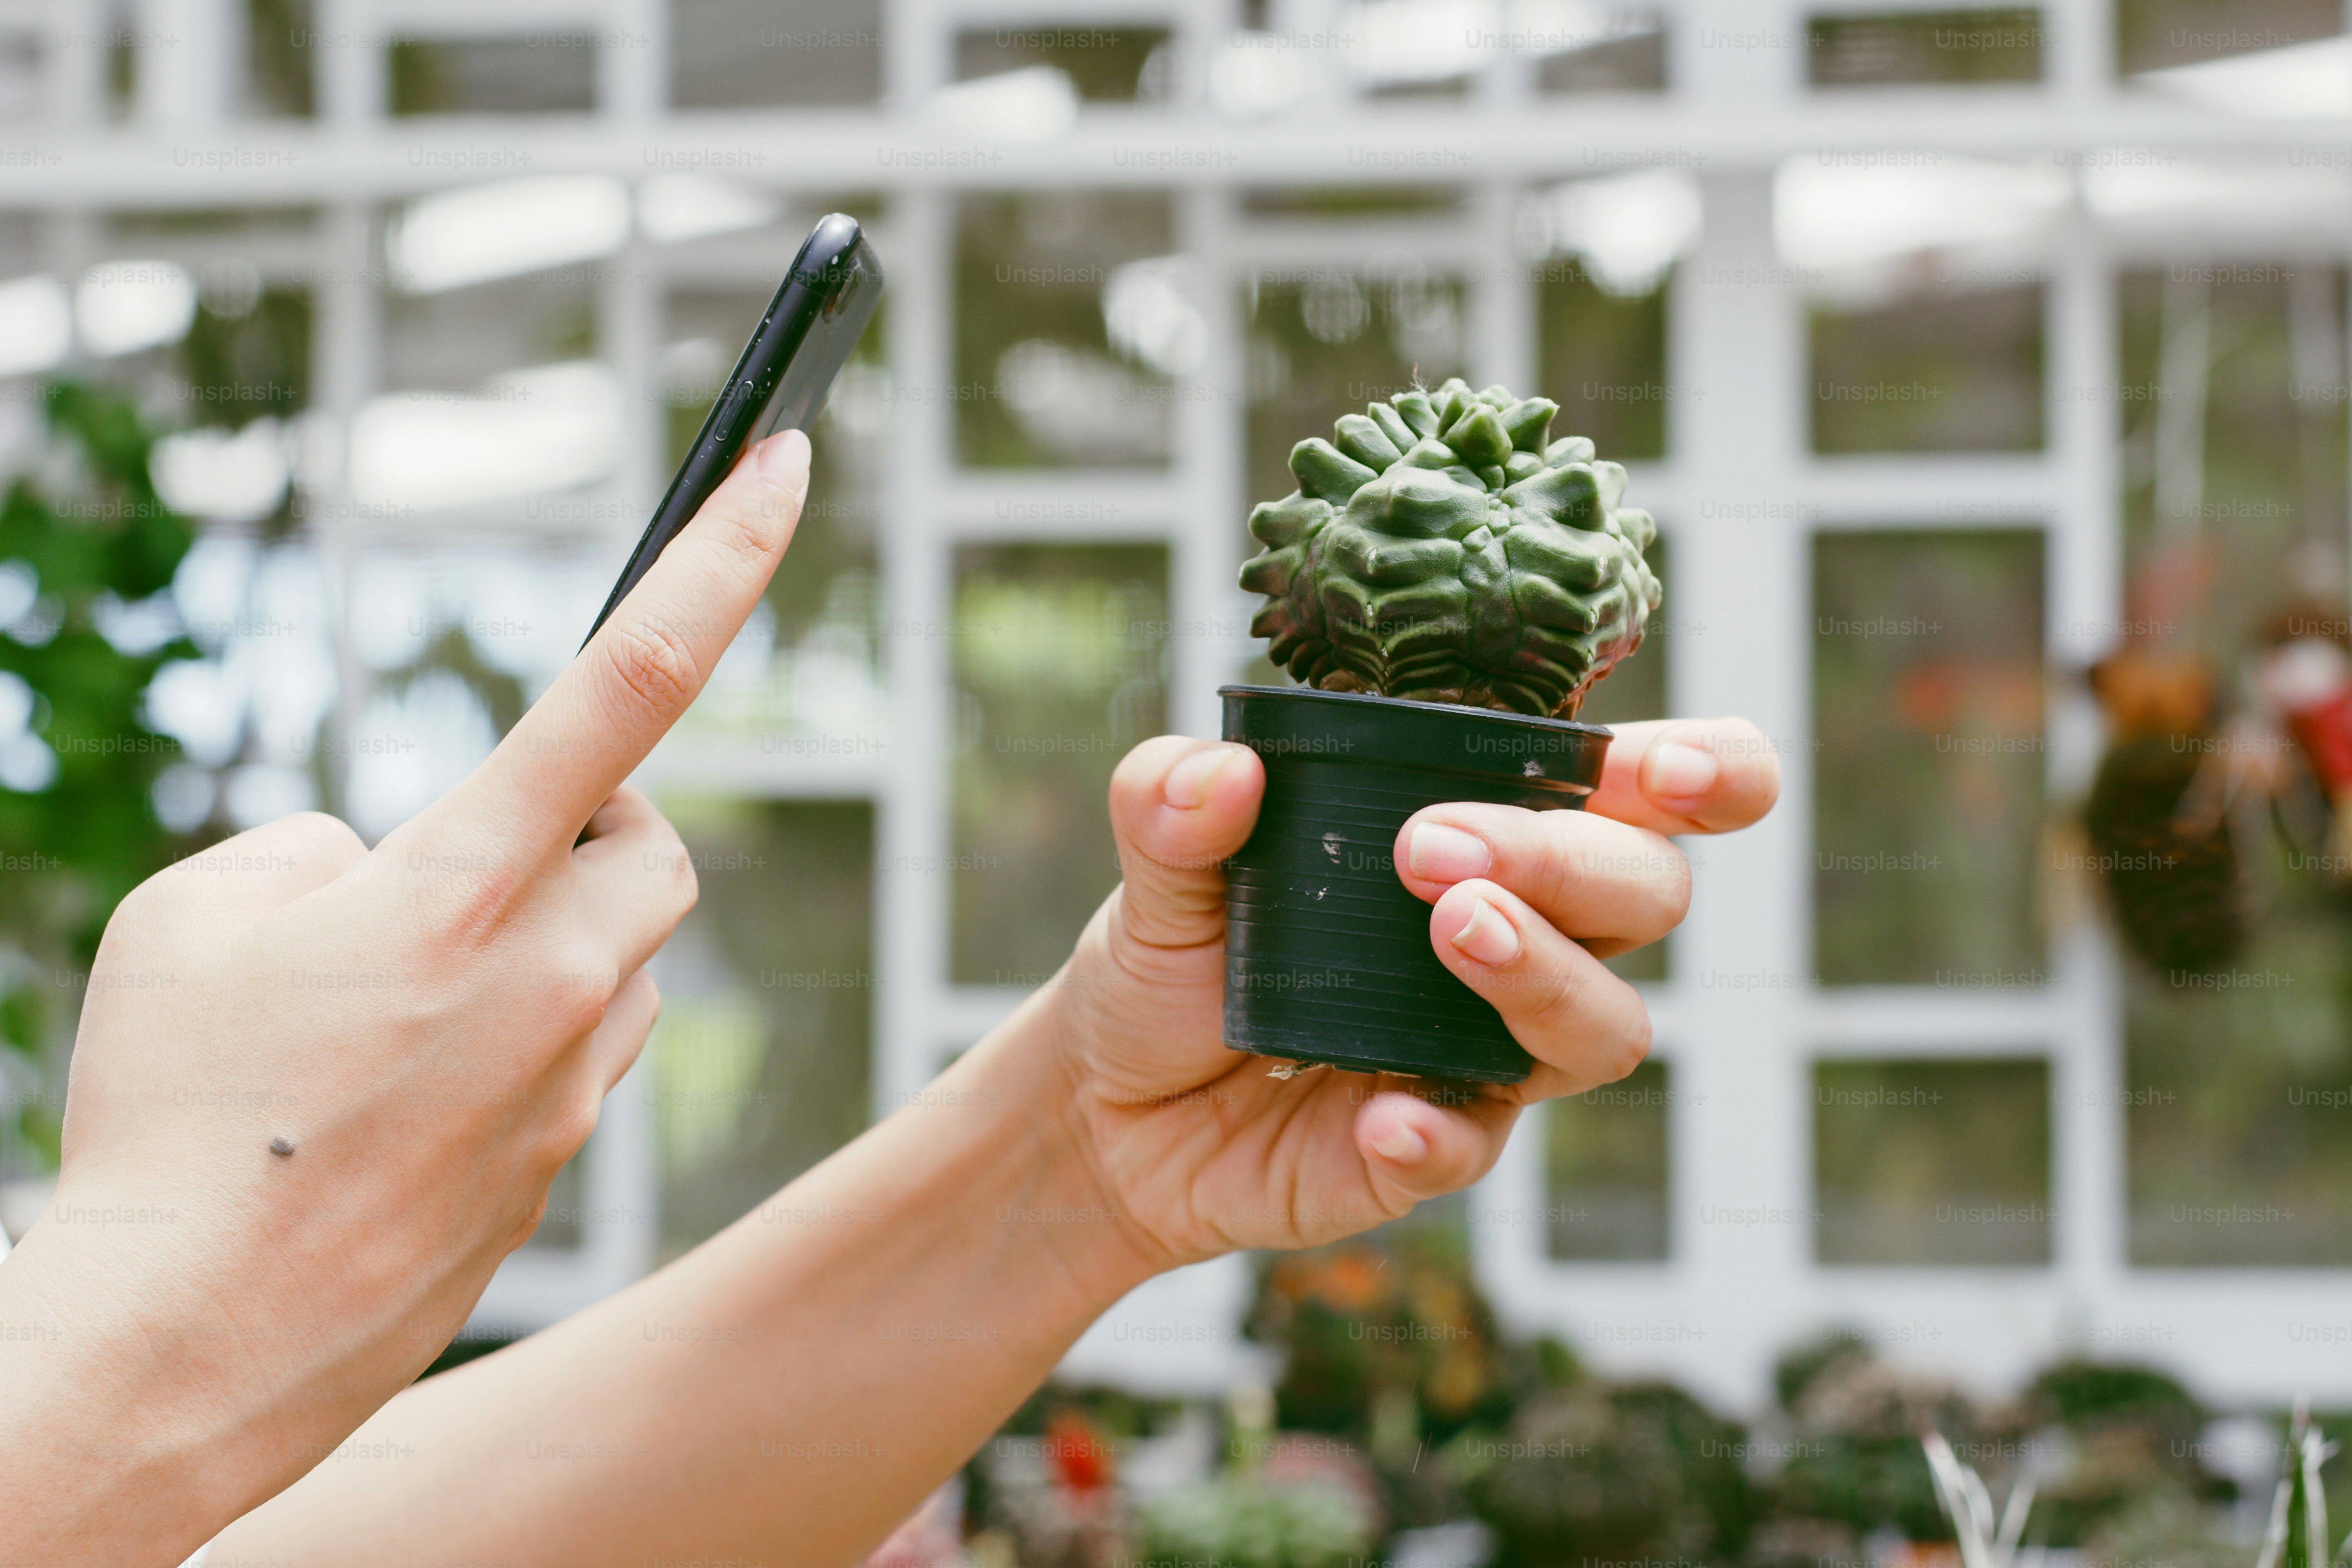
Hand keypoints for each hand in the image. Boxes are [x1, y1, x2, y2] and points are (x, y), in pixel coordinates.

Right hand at [0, 431, 811, 1561]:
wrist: (189, 1333)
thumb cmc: (176, 1109)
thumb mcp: (203, 916)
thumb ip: (326, 852)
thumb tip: (407, 867)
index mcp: (459, 878)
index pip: (629, 679)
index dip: (722, 558)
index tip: (791, 466)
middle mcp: (550, 967)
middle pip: (657, 845)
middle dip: (596, 833)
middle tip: (485, 869)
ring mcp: (574, 1069)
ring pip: (633, 952)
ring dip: (558, 941)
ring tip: (415, 1007)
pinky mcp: (570, 1147)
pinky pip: (595, 1045)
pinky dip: (539, 1031)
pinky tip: (429, 1088)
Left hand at [1040, 717, 1778, 1277]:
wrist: (1101, 1104)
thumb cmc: (1169, 957)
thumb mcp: (1154, 867)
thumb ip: (1172, 804)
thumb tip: (1221, 771)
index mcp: (1489, 829)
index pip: (1649, 791)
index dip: (1706, 774)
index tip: (1659, 774)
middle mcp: (1523, 934)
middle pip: (1644, 893)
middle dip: (1568, 859)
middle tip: (1435, 849)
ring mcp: (1491, 1050)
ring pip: (1605, 1024)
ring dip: (1547, 973)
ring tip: (1455, 931)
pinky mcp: (1435, 1146)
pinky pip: (1478, 1144)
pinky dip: (1440, 1129)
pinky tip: (1382, 1113)